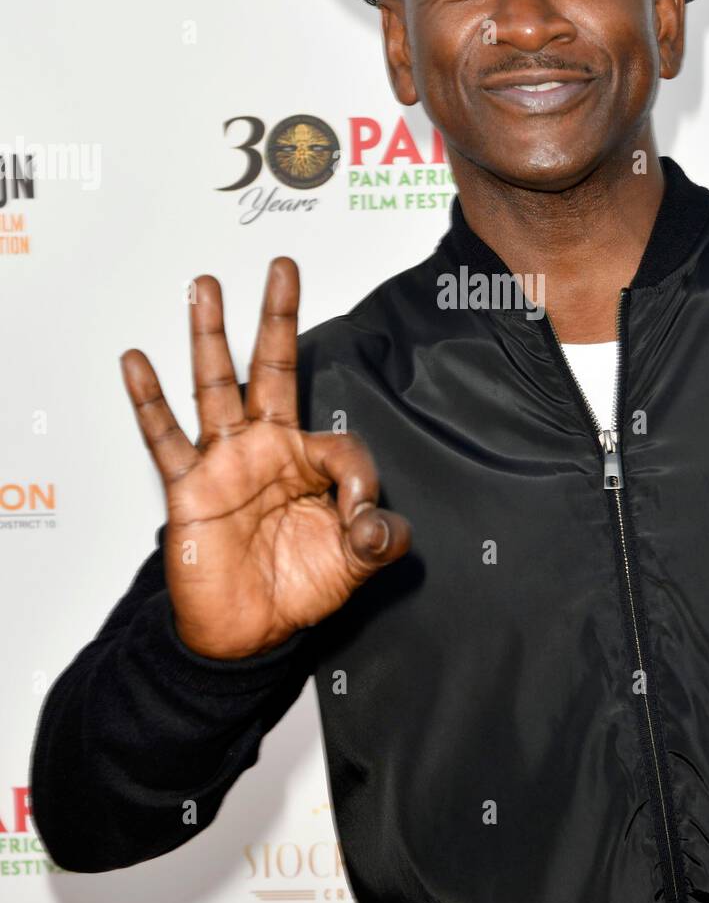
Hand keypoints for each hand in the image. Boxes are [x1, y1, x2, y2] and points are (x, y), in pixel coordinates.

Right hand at [119, 257, 409, 658]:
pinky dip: (148, 401)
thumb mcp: (354, 564)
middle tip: (281, 269)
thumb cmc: (296, 588)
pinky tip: (136, 362)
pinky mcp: (188, 486)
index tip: (362, 518)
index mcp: (308, 462)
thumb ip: (379, 539)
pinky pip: (166, 437)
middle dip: (276, 319)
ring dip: (210, 336)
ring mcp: (224, 461)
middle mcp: (266, 449)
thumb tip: (379, 522)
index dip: (357, 479)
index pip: (339, 444)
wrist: (247, 633)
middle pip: (273, 370)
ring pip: (216, 386)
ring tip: (204, 287)